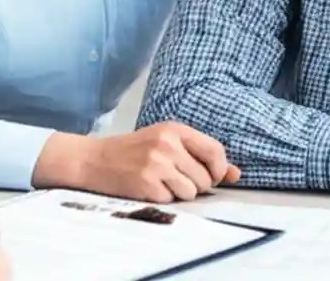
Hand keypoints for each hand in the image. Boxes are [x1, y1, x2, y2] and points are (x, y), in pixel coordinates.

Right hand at [35, 122, 240, 202]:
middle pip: (205, 177)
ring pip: (191, 192)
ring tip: (160, 183)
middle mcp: (167, 144)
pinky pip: (171, 200)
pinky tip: (148, 188)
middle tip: (174, 178)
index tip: (209, 175)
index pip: (215, 150)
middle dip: (195, 185)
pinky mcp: (146, 183)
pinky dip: (163, 199)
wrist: (94, 160)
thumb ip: (200, 155)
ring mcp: (156, 164)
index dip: (218, 168)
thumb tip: (235, 174)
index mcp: (174, 129)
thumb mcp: (166, 144)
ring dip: (179, 194)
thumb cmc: (133, 152)